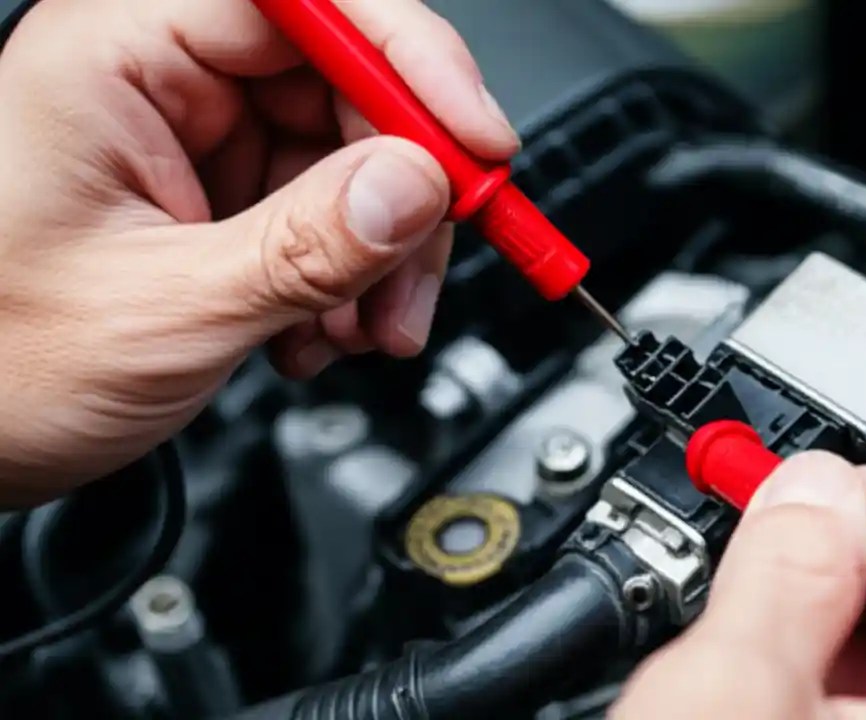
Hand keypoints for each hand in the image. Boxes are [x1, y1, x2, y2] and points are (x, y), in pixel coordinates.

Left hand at [0, 0, 518, 501]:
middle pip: (344, 84)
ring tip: (365, 328)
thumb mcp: (167, 310)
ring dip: (386, 252)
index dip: (403, 53)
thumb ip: (304, 247)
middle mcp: (161, 80)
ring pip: (353, 157)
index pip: (299, 2)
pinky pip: (331, 210)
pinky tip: (325, 330)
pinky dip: (354, 277)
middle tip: (425, 267)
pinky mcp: (223, 194)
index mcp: (115, 57)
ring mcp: (197, 138)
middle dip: (407, 188)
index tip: (468, 136)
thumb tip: (416, 185)